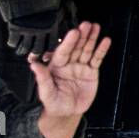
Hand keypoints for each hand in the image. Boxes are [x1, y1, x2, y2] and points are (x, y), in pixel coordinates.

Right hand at [7, 10, 58, 56]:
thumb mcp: (53, 4)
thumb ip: (55, 14)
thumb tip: (57, 18)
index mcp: (51, 25)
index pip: (51, 44)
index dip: (48, 51)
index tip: (45, 55)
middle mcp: (41, 30)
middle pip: (38, 49)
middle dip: (34, 55)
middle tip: (31, 58)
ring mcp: (28, 30)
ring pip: (26, 47)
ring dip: (22, 51)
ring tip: (20, 51)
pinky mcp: (16, 29)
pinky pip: (14, 41)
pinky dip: (13, 43)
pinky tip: (12, 43)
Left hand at [31, 21, 112, 137]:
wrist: (67, 113)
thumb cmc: (54, 102)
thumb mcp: (46, 92)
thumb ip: (42, 78)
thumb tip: (33, 64)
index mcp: (56, 66)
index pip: (63, 51)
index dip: (68, 42)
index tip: (73, 32)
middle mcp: (69, 63)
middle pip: (76, 47)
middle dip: (82, 35)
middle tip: (86, 24)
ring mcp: (81, 66)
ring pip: (87, 50)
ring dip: (92, 38)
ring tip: (96, 27)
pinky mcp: (91, 72)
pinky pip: (96, 59)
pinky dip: (101, 50)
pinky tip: (105, 41)